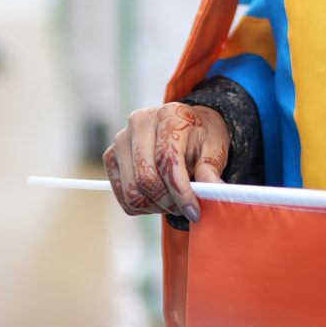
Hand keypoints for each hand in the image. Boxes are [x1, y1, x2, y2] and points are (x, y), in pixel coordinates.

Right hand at [105, 102, 230, 222]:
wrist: (183, 126)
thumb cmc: (200, 137)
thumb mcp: (215, 148)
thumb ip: (211, 169)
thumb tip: (214, 191)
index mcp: (168, 115)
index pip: (167, 160)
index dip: (181, 191)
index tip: (195, 211)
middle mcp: (139, 122)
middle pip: (145, 178)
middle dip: (168, 202)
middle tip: (184, 208)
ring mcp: (121, 140)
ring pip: (132, 191)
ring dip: (155, 207)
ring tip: (173, 202)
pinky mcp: (110, 157)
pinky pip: (122, 196)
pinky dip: (142, 207)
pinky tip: (158, 198)